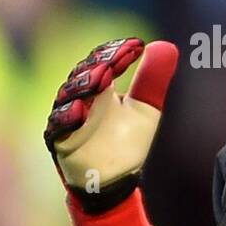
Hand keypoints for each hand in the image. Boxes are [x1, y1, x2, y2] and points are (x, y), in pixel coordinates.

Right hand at [44, 38, 178, 225]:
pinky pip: (58, 126)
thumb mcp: (146, 110)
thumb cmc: (126, 142)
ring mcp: (66, 117)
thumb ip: (153, 80)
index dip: (117, 52)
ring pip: (69, 96)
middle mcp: (79, 97)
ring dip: (84, 86)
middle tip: (116, 60)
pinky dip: (68, 117)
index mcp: (99, 86)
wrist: (114, 179)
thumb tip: (167, 46)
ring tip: (101, 78)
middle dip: (100, 64)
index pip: (103, 60)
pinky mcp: (59, 140)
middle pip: (84, 73)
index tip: (137, 46)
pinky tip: (80, 110)